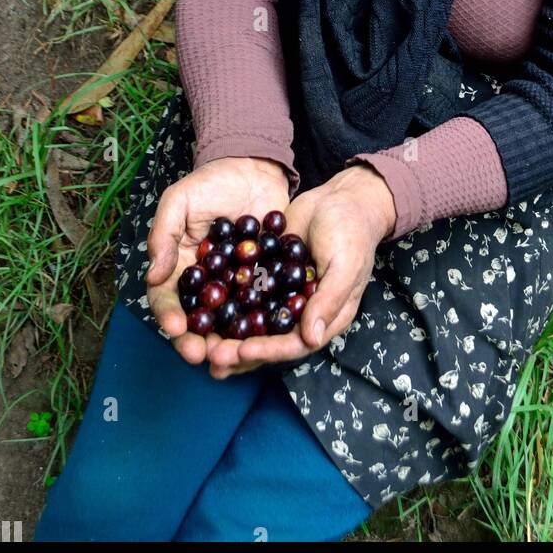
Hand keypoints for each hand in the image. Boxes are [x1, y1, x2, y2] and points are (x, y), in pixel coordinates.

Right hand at [145, 155, 290, 368]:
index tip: (175, 328)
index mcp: (179, 266)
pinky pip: (262, 307)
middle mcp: (205, 282)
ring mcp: (235, 284)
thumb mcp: (179, 201)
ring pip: (228, 321)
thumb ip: (163, 235)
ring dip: (227, 342)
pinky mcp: (264, 281)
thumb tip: (152, 275)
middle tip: (202, 355)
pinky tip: (265, 338)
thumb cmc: (211, 182)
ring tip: (230, 356)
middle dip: (196, 341)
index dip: (168, 315)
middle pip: (196, 319)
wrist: (255, 168)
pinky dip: (262, 324)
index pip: (167, 298)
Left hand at [207, 164, 396, 378]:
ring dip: (228, 334)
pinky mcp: (266, 275)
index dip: (268, 350)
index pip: (294, 343)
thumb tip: (310, 338)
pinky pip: (244, 292)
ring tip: (200, 345)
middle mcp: (299, 312)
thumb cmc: (352, 232)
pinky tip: (201, 307)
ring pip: (251, 321)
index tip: (242, 350)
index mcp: (324, 317)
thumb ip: (329, 301)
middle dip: (240, 350)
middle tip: (211, 355)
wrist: (341, 197)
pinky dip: (225, 301)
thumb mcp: (346, 265)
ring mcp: (281, 294)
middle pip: (267, 339)